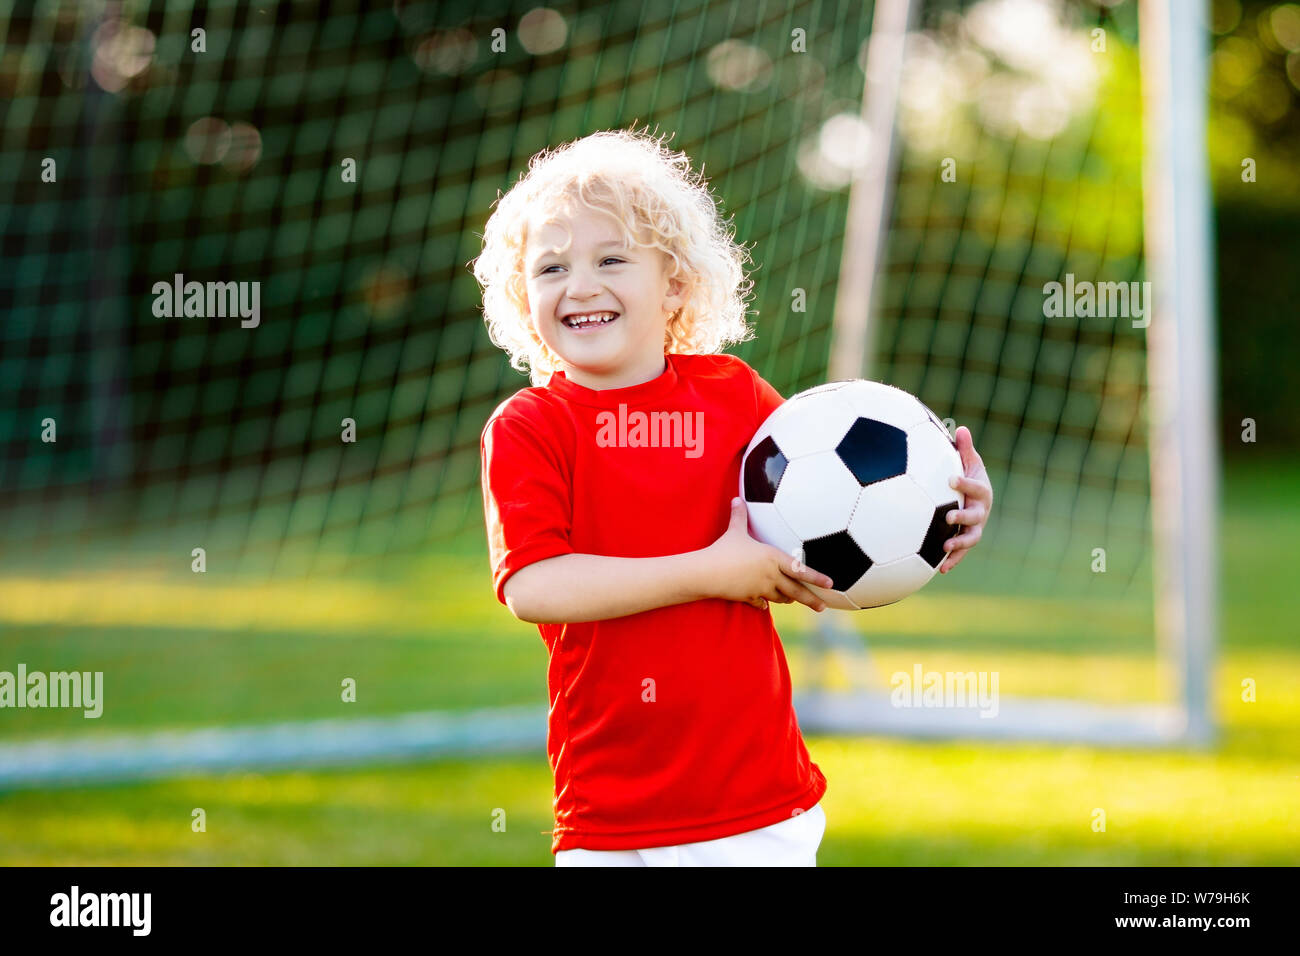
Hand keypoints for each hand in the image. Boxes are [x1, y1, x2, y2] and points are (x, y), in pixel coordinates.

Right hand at [706, 498, 834, 611]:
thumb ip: (739, 516)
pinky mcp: (748, 598)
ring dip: (787, 598)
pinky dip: (763, 603)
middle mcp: (771, 576)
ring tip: (792, 599)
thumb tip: (736, 498)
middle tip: (822, 606)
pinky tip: (763, 604)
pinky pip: (760, 603)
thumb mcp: (734, 531)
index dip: (816, 577)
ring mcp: (761, 589)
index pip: (800, 569)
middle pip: (795, 591)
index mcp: (772, 558)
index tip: (830, 584)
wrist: (708, 572)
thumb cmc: (724, 549)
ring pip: (780, 597)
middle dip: (810, 599)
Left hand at [940, 425, 992, 573]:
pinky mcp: (965, 541)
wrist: (973, 499)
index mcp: (981, 491)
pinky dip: (952, 561)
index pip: (976, 487)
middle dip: (964, 517)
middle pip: (976, 516)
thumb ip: (964, 449)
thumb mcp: (967, 462)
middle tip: (949, 516)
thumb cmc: (966, 477)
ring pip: (971, 538)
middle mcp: (981, 511)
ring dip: (959, 544)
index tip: (950, 479)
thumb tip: (960, 428)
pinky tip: (940, 570)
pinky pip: (961, 553)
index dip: (965, 484)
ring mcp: (975, 528)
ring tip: (945, 546)